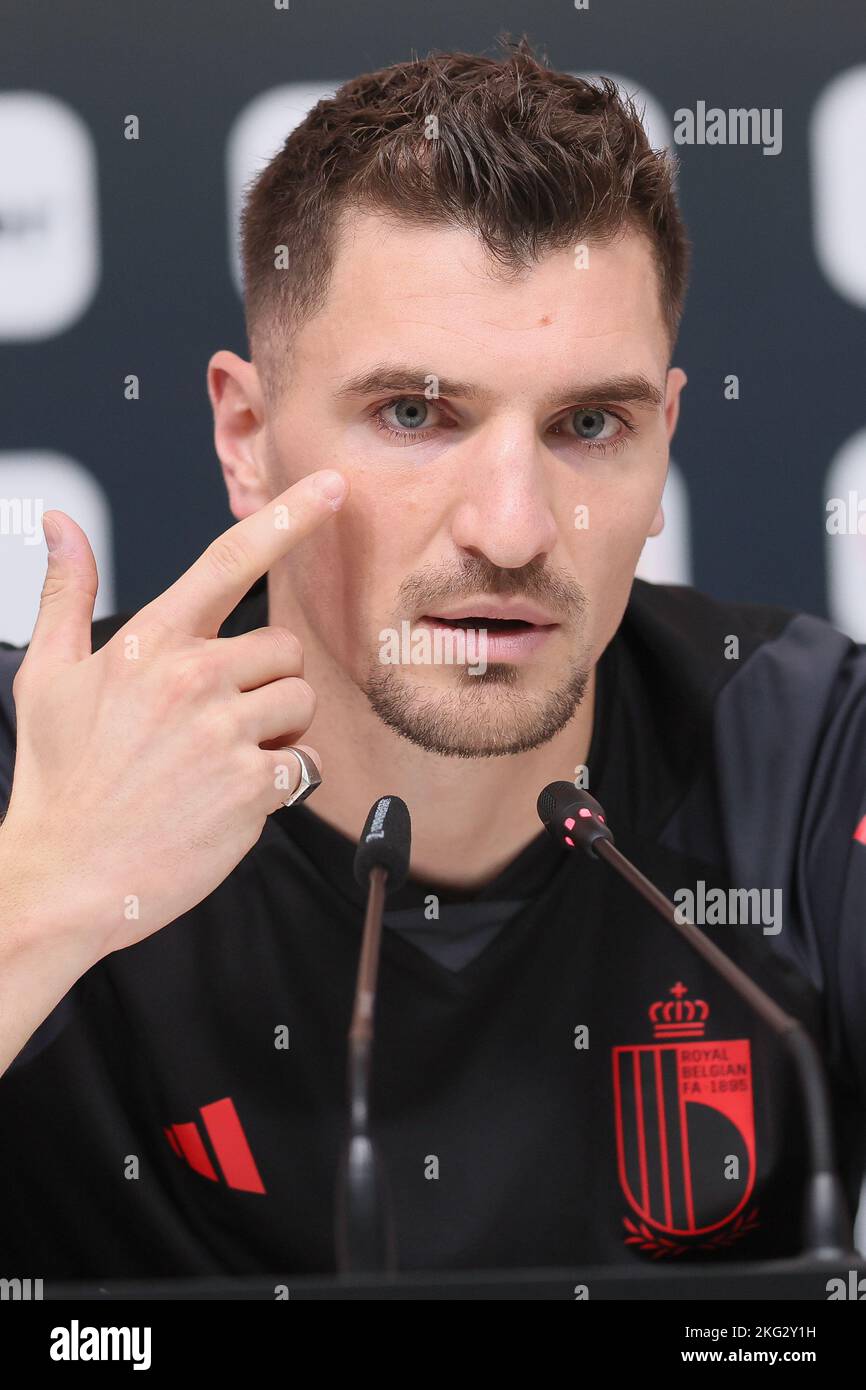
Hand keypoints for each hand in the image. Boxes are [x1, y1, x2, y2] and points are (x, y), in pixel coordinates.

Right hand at [1, 469, 347, 960]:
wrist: (63, 875)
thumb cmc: (58, 779)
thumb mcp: (48, 676)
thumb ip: (66, 593)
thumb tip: (61, 524)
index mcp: (150, 643)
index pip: (229, 561)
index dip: (288, 518)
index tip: (332, 488)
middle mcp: (192, 678)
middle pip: (282, 649)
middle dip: (262, 683)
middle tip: (211, 725)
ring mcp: (224, 733)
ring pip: (299, 702)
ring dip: (276, 731)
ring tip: (218, 762)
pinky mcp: (251, 787)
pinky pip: (305, 763)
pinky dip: (283, 781)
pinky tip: (232, 798)